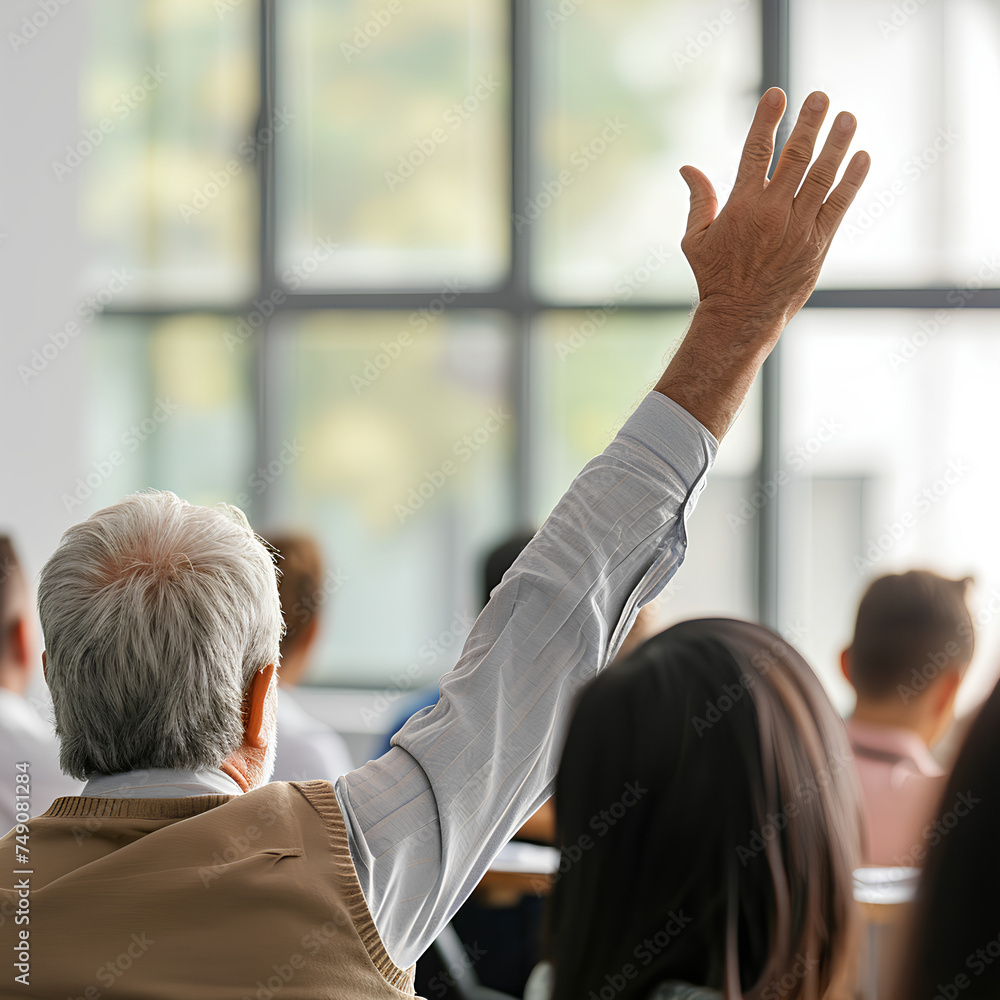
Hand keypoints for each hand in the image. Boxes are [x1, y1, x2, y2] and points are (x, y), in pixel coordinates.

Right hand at [654, 88, 868, 440]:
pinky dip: (853, 178)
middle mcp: (774, 210)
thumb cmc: (714, 278)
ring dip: (838, 142)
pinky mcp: (819, 243)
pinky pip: (840, 203)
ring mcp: (800, 226)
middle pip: (797, 155)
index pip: (757, 152)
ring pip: (824, 174)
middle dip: (811, 121)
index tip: (778, 94)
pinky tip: (861, 156)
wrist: (740, 316)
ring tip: (847, 117)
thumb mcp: (694, 239)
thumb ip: (698, 200)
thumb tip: (687, 168)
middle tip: (821, 96)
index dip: (768, 120)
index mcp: (742, 205)